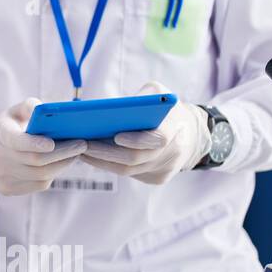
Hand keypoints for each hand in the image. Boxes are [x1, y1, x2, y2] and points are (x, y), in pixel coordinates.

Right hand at [0, 98, 86, 195]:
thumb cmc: (10, 129)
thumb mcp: (16, 112)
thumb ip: (30, 107)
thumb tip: (45, 109)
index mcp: (0, 133)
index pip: (16, 141)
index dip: (34, 144)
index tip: (53, 143)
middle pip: (35, 160)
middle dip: (62, 153)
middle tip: (82, 145)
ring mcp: (2, 176)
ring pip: (40, 175)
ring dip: (62, 165)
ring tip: (75, 154)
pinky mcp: (9, 189)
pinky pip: (38, 184)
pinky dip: (53, 174)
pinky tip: (60, 164)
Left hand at [80, 82, 210, 184]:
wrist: (189, 132)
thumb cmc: (166, 109)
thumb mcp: (158, 93)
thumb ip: (141, 97)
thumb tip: (110, 109)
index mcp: (176, 128)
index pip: (158, 139)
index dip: (138, 140)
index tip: (117, 136)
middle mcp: (173, 153)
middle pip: (136, 158)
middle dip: (106, 152)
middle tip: (83, 145)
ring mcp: (166, 169)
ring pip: (129, 170)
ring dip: (102, 161)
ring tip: (81, 150)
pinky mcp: (157, 178)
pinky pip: (130, 174)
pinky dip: (110, 165)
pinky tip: (94, 157)